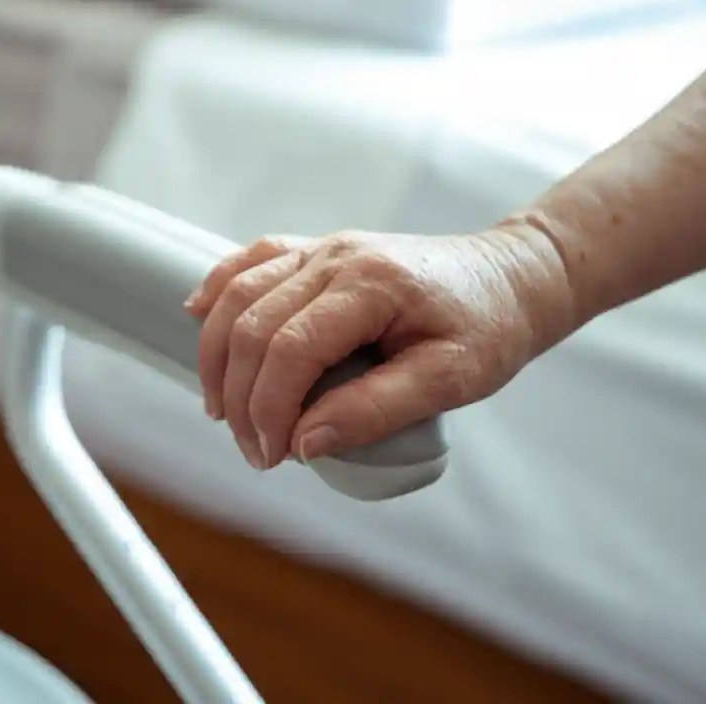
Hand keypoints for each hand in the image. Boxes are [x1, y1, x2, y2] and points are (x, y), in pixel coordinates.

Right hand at [183, 224, 571, 469]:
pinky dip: (217, 289)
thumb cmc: (489, 329)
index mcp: (372, 286)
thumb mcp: (451, 380)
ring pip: (238, 294)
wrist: (510, 278)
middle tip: (255, 451)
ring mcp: (322, 249)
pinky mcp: (315, 251)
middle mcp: (336, 258)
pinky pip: (250, 261)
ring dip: (218, 356)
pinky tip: (196, 316)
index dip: (270, 408)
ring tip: (222, 411)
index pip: (291, 348)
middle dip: (242, 397)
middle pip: (253, 325)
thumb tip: (306, 441)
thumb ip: (377, 410)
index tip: (274, 456)